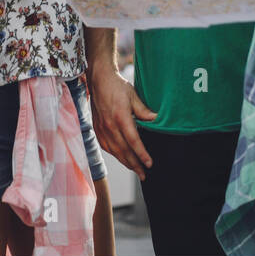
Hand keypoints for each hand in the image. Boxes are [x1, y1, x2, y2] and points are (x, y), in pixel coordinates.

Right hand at [86, 62, 155, 179]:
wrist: (99, 80)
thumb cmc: (117, 86)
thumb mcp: (134, 96)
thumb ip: (144, 111)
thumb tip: (157, 120)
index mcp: (121, 117)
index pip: (133, 141)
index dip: (142, 154)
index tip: (149, 163)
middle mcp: (110, 126)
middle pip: (124, 151)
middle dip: (135, 165)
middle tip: (144, 175)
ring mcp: (102, 129)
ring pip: (114, 151)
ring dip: (125, 162)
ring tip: (135, 170)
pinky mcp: (97, 129)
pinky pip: (106, 147)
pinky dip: (115, 155)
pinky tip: (121, 158)